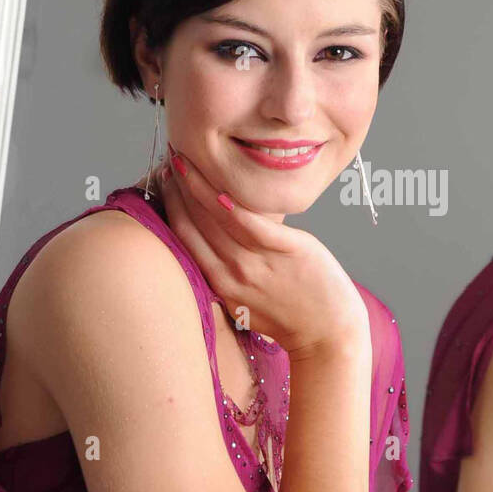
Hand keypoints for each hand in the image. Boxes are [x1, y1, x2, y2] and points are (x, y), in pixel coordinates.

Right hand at [152, 146, 369, 359]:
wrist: (328, 333)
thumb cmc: (291, 315)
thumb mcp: (246, 300)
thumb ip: (227, 273)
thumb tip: (216, 241)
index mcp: (218, 284)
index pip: (183, 238)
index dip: (169, 205)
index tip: (164, 178)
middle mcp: (230, 275)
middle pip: (191, 225)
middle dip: (176, 189)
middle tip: (169, 158)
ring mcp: (255, 264)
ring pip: (215, 219)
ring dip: (196, 186)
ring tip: (185, 159)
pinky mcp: (284, 250)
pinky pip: (249, 223)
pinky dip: (228, 202)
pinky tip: (216, 181)